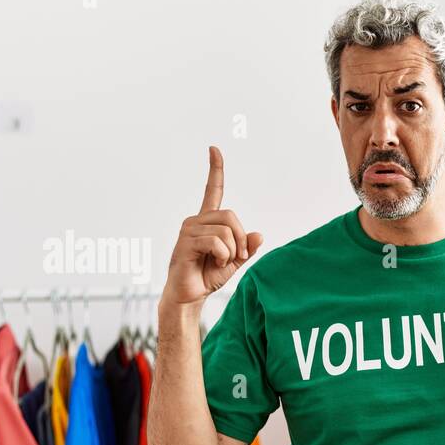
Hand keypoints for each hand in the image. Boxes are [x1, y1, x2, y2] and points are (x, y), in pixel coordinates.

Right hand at [163, 146, 264, 306]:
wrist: (190, 295)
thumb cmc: (208, 276)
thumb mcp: (235, 261)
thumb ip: (247, 247)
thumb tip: (259, 234)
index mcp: (207, 221)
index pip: (212, 191)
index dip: (215, 170)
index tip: (214, 149)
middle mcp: (196, 220)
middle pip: (231, 215)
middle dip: (240, 238)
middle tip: (236, 257)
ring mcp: (189, 229)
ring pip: (226, 230)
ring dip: (232, 251)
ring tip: (220, 262)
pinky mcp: (186, 242)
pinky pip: (217, 242)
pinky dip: (223, 255)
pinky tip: (213, 263)